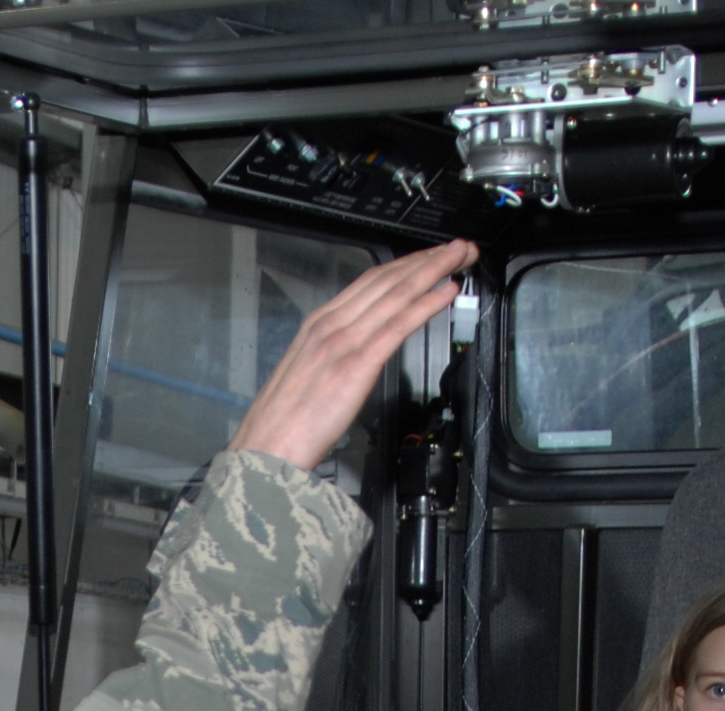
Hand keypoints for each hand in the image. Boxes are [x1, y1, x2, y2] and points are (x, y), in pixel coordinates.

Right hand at [229, 241, 477, 471]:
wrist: (265, 449)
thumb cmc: (282, 424)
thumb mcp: (306, 375)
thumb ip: (332, 356)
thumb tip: (357, 354)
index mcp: (318, 325)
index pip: (369, 283)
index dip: (404, 265)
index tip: (428, 257)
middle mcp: (330, 325)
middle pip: (387, 280)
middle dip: (426, 259)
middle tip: (456, 247)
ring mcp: (342, 342)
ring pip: (396, 295)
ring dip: (433, 271)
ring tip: (459, 258)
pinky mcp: (355, 365)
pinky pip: (397, 326)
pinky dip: (425, 305)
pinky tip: (445, 293)